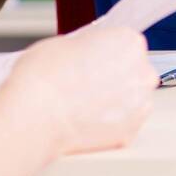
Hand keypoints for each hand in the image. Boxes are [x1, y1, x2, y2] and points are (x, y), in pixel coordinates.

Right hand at [12, 26, 157, 155]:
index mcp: (129, 42)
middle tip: (87, 85)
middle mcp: (142, 72)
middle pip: (133, 72)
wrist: (33, 116)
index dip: (106, 54)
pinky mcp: (130, 133)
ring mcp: (139, 105)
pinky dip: (109, 125)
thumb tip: (86, 55)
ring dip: (115, 102)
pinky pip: (124, 125)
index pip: (126, 44)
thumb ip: (87, 46)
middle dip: (115, 78)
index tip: (95, 62)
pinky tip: (87, 122)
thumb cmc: (44, 78)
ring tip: (84, 106)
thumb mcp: (64, 43)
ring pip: (131, 100)